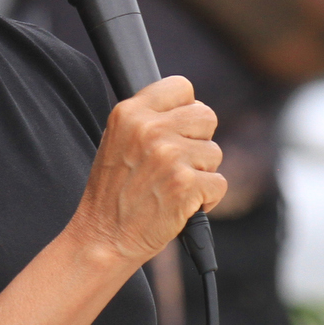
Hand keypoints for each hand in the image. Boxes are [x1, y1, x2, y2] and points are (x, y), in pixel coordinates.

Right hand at [72, 76, 224, 265]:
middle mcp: (149, 128)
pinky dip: (206, 199)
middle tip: (176, 164)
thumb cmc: (113, 194)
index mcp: (130, 112)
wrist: (103, 238)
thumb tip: (190, 108)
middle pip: (206, 116)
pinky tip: (181, 205)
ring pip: (214, 152)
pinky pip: (219, 183)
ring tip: (171, 188)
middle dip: (198, 141)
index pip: (181, 86)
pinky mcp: (186, 184)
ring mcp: (169, 155)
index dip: (186, 109)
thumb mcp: (118, 141)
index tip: (178, 130)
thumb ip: (150, 119)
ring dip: (201, 173)